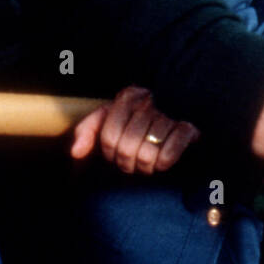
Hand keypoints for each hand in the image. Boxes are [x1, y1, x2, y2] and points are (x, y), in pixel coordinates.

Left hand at [70, 86, 199, 174]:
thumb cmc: (139, 119)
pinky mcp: (188, 127)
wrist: (181, 110)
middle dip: (127, 163)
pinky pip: (168, 155)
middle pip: (127, 148)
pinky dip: (163, 164)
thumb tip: (75, 153)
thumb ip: (89, 131)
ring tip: (147, 164)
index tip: (116, 154)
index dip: (110, 153)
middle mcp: (149, 102)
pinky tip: (163, 160)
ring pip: (147, 153)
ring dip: (146, 166)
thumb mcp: (111, 118)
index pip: (108, 136)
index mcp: (128, 97)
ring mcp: (170, 114)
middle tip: (132, 164)